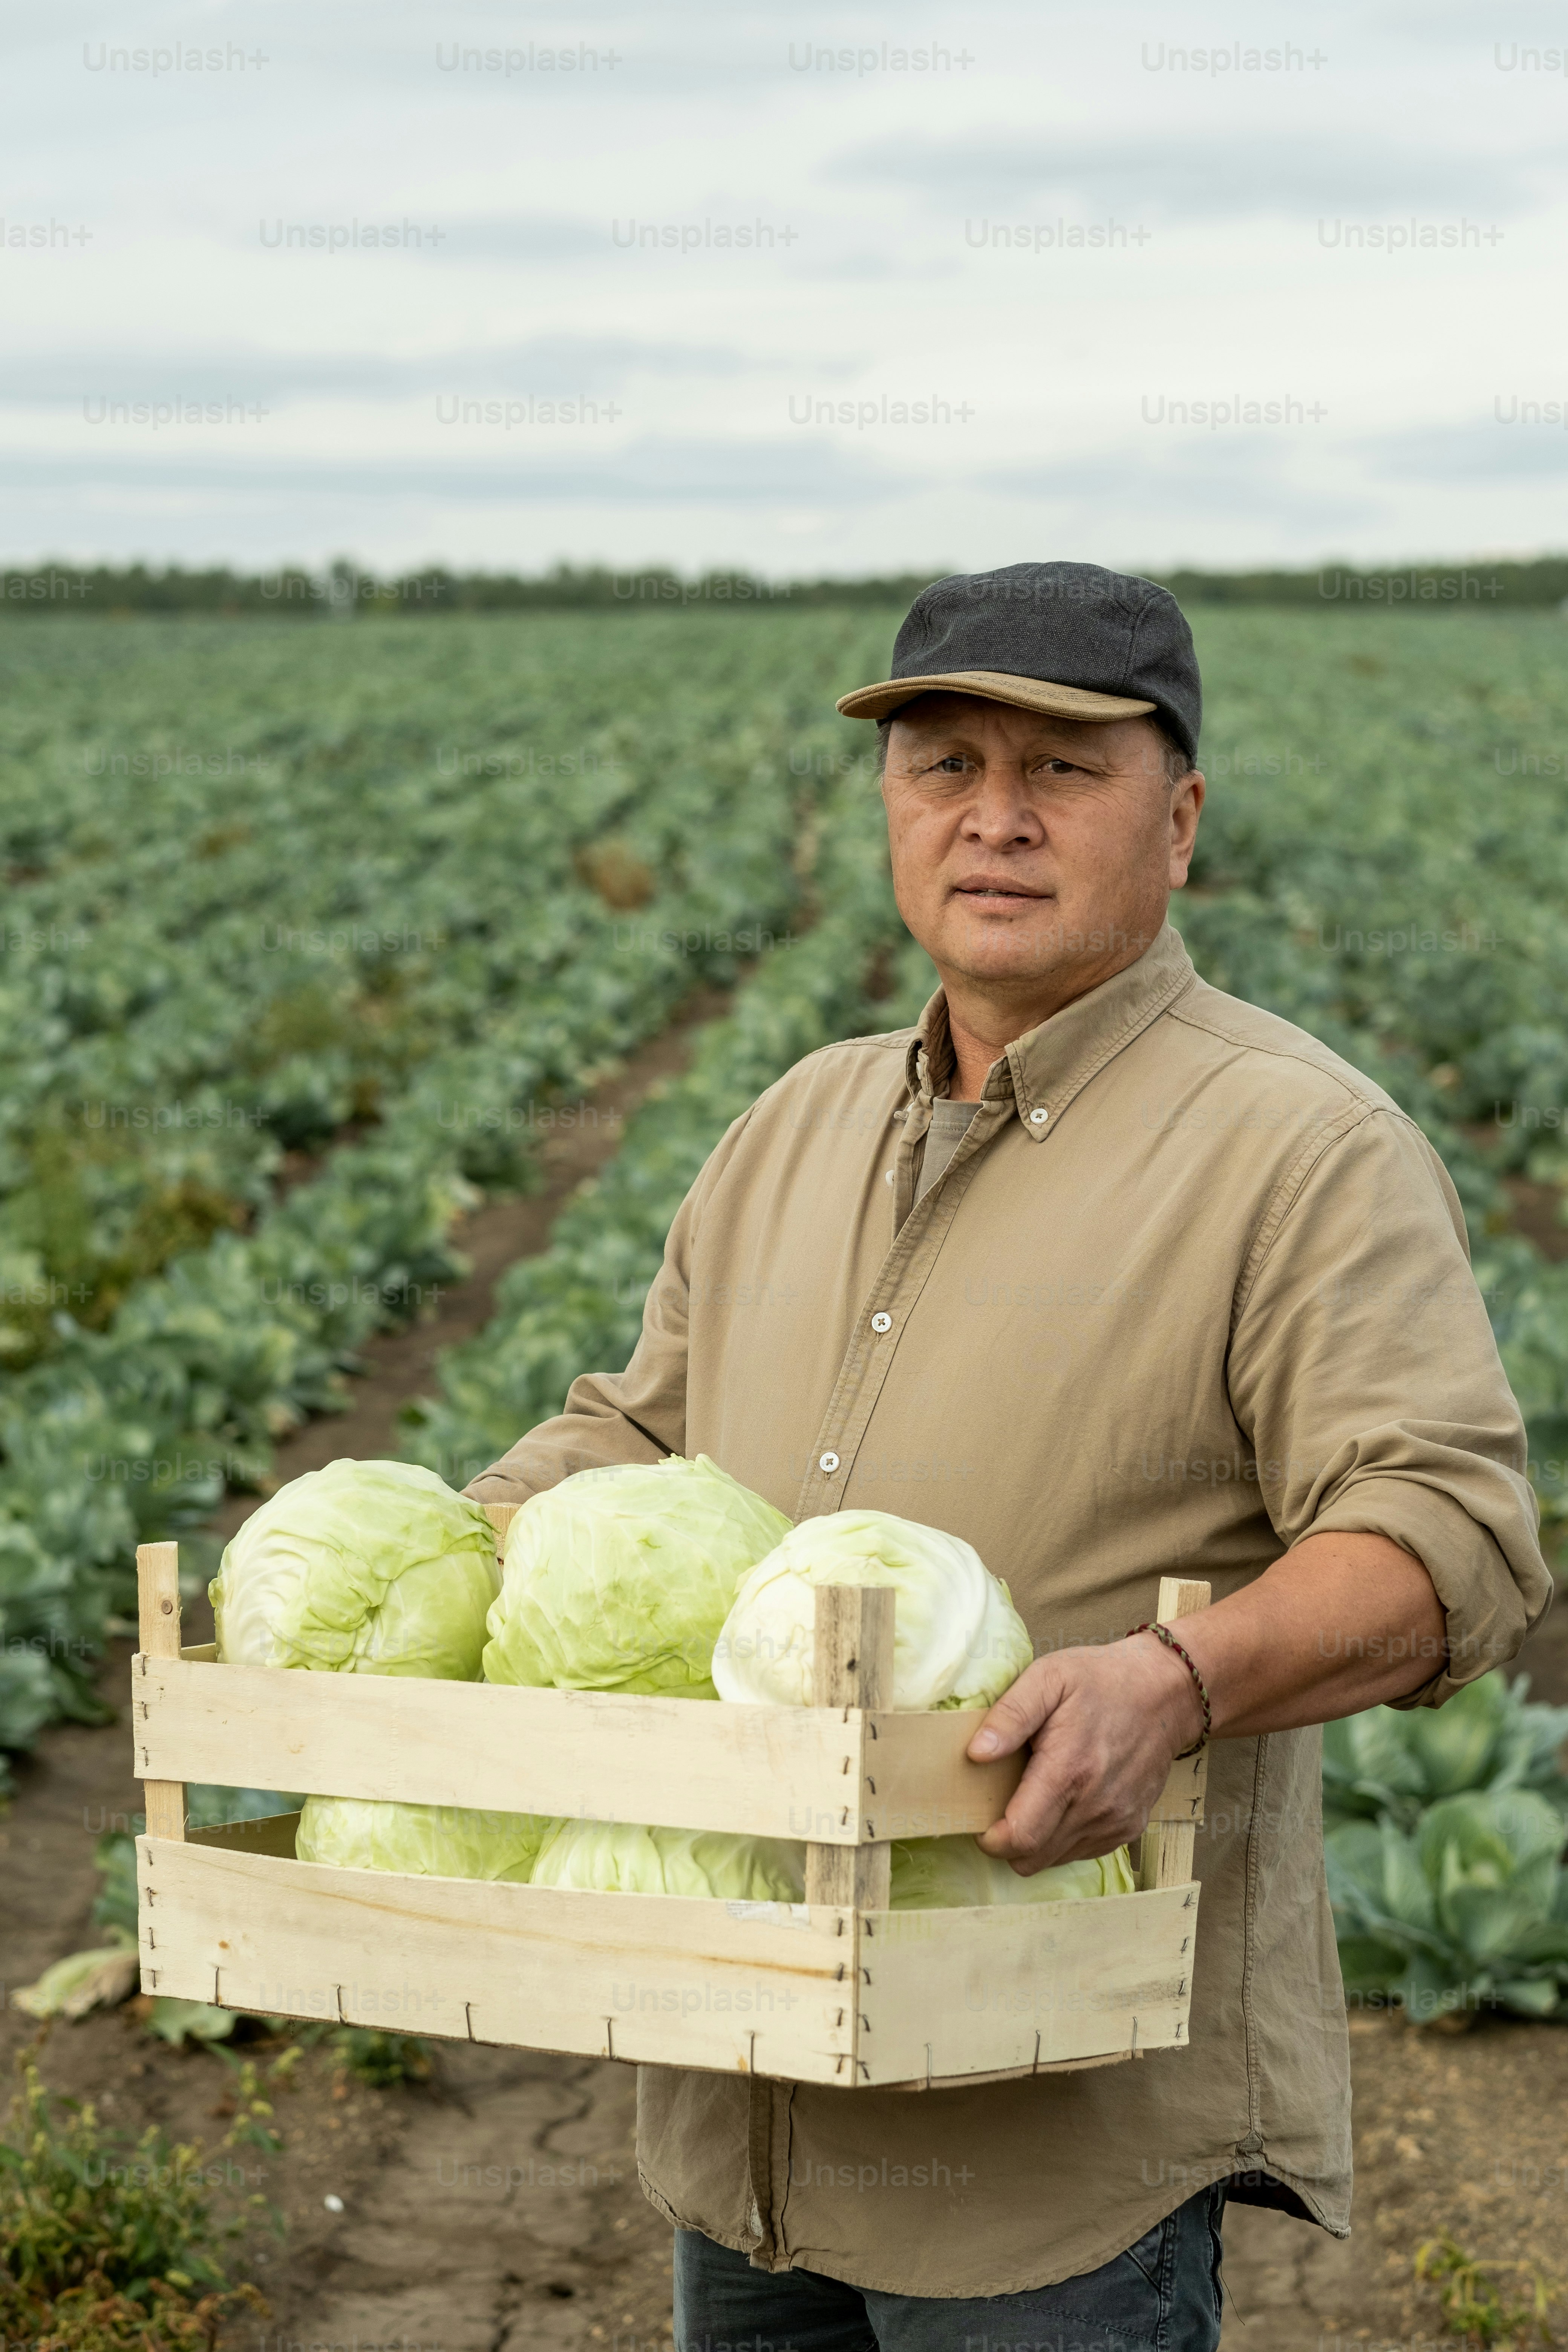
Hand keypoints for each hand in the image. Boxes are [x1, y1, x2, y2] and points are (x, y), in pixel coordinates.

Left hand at [966, 1633, 1203, 1873]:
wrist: (1165, 1693)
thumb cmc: (1102, 1681)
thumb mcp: (1049, 1678)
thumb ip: (1010, 1715)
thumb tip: (976, 1754)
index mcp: (1069, 1770)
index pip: (1020, 1837)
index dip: (991, 1838)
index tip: (980, 1819)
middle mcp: (1095, 1805)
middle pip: (1033, 1857)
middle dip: (1007, 1842)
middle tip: (1002, 1804)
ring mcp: (1117, 1821)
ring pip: (1055, 1859)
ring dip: (1036, 1840)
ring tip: (1035, 1796)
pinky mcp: (1130, 1827)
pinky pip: (1082, 1851)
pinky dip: (1064, 1836)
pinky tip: (1065, 1800)